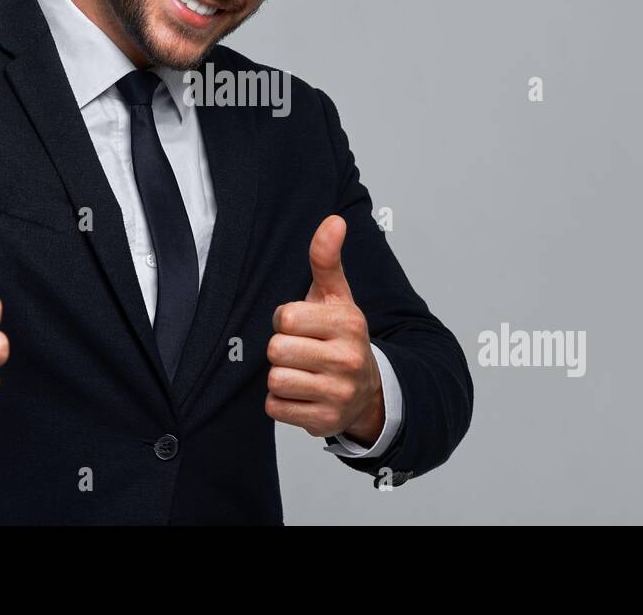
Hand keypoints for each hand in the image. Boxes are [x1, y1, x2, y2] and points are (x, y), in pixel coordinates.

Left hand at [265, 215, 383, 445]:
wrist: (367, 391)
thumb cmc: (340, 336)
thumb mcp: (336, 296)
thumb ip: (326, 258)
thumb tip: (333, 220)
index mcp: (348, 323)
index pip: (286, 317)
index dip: (285, 320)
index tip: (301, 324)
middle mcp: (348, 359)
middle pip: (277, 350)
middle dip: (281, 349)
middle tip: (300, 350)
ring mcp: (338, 394)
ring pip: (275, 380)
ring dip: (280, 376)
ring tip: (300, 372)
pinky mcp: (324, 422)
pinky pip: (276, 408)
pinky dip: (281, 402)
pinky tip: (301, 394)